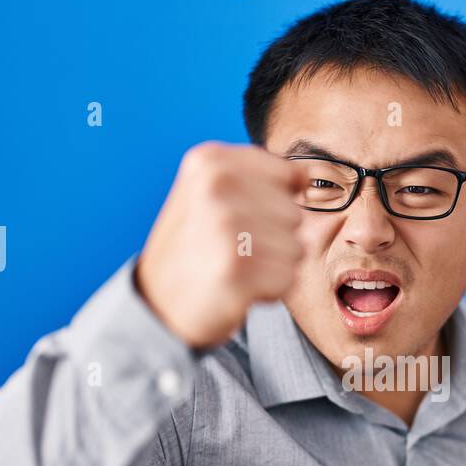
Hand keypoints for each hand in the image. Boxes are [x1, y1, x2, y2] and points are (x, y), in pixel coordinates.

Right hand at [134, 141, 311, 348]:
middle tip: (231, 249)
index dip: (276, 205)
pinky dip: (269, 291)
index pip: (291, 174)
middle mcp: (217, 186)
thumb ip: (258, 178)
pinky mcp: (236, 269)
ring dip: (272, 266)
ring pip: (295, 249)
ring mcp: (226, 227)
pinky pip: (287, 279)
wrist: (158, 304)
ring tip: (233, 267)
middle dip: (274, 239)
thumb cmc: (196, 247)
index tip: (243, 218)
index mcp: (211, 160)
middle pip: (295, 215)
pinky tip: (237, 287)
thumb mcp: (211, 194)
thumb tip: (307, 179)